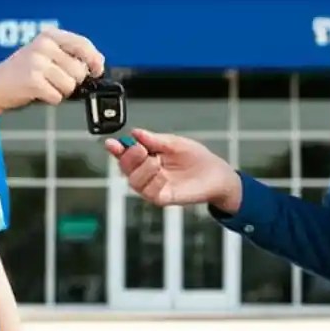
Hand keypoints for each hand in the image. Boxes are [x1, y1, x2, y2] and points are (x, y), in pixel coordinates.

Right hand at [0, 27, 104, 109]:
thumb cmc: (24, 71)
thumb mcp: (46, 53)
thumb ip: (71, 54)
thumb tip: (98, 63)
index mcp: (49, 35)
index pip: (83, 44)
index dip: (94, 59)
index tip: (97, 70)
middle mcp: (43, 46)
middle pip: (79, 70)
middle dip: (72, 79)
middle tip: (54, 79)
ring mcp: (37, 62)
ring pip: (70, 85)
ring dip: (61, 91)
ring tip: (45, 84)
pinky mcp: (33, 81)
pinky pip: (58, 96)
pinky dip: (51, 98)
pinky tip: (38, 92)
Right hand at [104, 128, 239, 208]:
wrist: (217, 174)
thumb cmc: (197, 159)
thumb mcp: (175, 143)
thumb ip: (155, 139)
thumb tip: (136, 133)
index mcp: (148, 157)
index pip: (126, 154)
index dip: (117, 149)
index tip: (112, 143)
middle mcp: (148, 173)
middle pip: (126, 169)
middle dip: (128, 158)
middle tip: (140, 149)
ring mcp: (155, 186)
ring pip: (134, 182)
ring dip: (141, 170)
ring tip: (155, 161)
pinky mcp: (164, 197)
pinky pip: (150, 194)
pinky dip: (153, 182)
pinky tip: (162, 175)